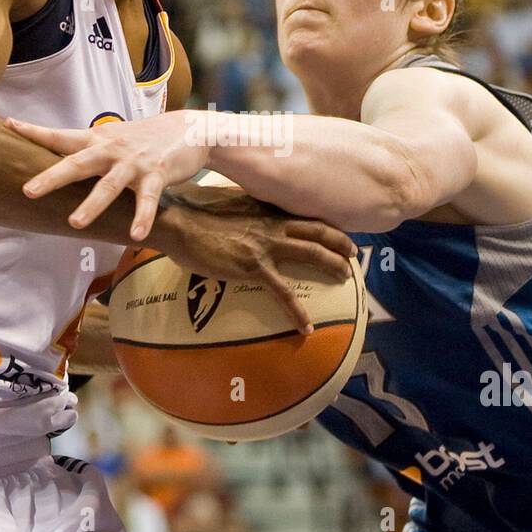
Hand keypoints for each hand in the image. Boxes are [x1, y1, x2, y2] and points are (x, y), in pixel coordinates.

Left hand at [7, 111, 208, 241]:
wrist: (189, 129)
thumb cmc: (144, 138)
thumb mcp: (113, 137)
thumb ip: (88, 148)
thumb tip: (56, 160)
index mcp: (97, 140)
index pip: (62, 136)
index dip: (36, 131)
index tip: (10, 125)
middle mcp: (112, 150)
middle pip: (78, 163)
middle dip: (53, 177)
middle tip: (29, 191)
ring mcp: (134, 163)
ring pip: (110, 185)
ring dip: (93, 204)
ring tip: (75, 222)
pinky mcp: (157, 175)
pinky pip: (148, 200)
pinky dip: (142, 218)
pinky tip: (136, 236)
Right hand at [151, 183, 356, 334]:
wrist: (178, 222)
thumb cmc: (193, 213)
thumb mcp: (225, 204)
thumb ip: (243, 210)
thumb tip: (243, 217)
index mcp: (265, 209)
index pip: (303, 214)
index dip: (324, 222)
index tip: (337, 230)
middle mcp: (271, 223)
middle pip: (318, 230)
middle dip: (340, 242)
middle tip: (353, 254)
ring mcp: (265, 245)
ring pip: (311, 253)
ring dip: (332, 265)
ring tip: (345, 278)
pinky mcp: (253, 266)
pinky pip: (283, 292)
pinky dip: (297, 311)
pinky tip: (305, 327)